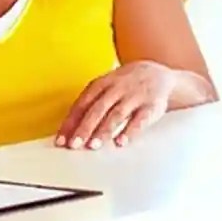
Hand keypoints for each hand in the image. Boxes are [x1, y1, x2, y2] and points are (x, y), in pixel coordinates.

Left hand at [56, 61, 173, 149]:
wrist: (159, 74)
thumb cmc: (126, 85)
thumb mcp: (107, 86)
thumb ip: (90, 104)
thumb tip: (69, 129)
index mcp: (102, 83)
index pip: (82, 103)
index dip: (71, 122)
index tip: (61, 140)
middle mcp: (117, 88)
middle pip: (97, 109)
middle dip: (84, 128)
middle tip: (74, 145)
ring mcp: (135, 96)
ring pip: (116, 114)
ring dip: (103, 131)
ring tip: (93, 146)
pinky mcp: (152, 106)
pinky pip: (140, 120)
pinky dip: (130, 131)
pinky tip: (120, 142)